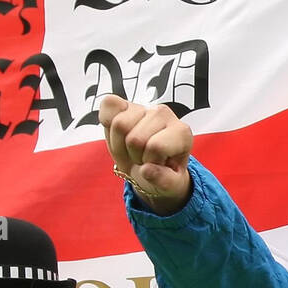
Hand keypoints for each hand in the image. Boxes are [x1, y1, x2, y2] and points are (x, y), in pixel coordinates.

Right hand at [99, 96, 193, 215]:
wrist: (148, 166)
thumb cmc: (161, 173)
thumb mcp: (169, 185)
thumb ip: (163, 181)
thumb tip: (147, 169)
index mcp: (181, 133)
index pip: (155, 146)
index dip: (149, 162)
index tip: (154, 165)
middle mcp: (164, 114)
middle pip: (134, 138)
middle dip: (133, 156)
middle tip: (139, 159)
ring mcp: (143, 106)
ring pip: (119, 124)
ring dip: (119, 145)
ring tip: (130, 150)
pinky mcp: (125, 103)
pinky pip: (108, 105)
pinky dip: (106, 122)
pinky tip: (118, 134)